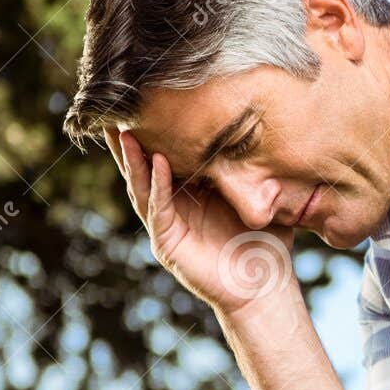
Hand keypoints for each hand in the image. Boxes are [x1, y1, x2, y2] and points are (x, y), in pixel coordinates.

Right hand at [105, 128, 298, 314]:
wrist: (265, 287)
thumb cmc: (267, 244)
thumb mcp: (262, 199)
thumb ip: (258, 172)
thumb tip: (272, 135)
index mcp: (195, 194)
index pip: (170, 158)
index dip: (159, 134)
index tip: (150, 102)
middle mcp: (176, 206)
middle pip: (146, 168)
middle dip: (131, 141)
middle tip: (117, 109)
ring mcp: (168, 225)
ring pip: (143, 185)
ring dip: (134, 159)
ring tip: (124, 130)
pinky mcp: (168, 242)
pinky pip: (160, 208)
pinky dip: (158, 185)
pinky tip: (158, 162)